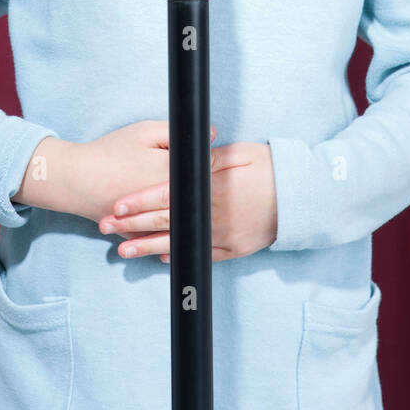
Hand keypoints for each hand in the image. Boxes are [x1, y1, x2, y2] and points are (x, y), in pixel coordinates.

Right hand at [65, 119, 213, 224]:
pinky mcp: (141, 235)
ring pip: (183, 221)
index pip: (206, 170)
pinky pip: (162, 236)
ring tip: (186, 200)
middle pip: (198, 198)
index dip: (209, 164)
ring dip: (189, 212)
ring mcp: (153, 223)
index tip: (207, 159)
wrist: (77, 179)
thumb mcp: (143, 132)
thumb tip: (211, 133)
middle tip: (199, 178)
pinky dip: (169, 230)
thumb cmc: (110, 152)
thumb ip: (176, 132)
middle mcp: (166, 202)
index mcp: (171, 174)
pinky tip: (170, 221)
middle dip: (203, 188)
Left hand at [99, 140, 277, 262]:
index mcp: (212, 191)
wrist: (304, 198)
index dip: (139, 201)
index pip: (167, 196)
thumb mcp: (240, 153)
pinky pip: (201, 255)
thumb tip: (185, 156)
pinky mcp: (236, 250)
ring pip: (179, 243)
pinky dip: (180, 254)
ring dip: (147, 247)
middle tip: (105, 227)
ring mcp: (224, 237)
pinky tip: (161, 255)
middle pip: (166, 222)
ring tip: (122, 251)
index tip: (117, 205)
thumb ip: (209, 158)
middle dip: (132, 226)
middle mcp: (214, 217)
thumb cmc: (271, 169)